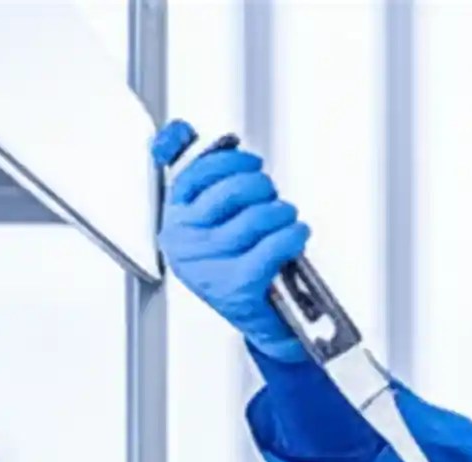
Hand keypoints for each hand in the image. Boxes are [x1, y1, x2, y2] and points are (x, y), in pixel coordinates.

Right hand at [157, 146, 310, 361]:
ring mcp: (209, 266)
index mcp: (174, 221)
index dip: (228, 160)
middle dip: (261, 186)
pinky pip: (273, 245)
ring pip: (257, 217)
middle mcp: (185, 243)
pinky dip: (292, 235)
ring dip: (283, 213)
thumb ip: (198, 177)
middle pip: (230, 191)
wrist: (262, 321)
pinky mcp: (237, 286)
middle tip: (271, 196)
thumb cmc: (240, 264)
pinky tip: (296, 235)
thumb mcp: (211, 221)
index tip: (250, 163)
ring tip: (287, 220)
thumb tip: (180, 130)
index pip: (192, 173)